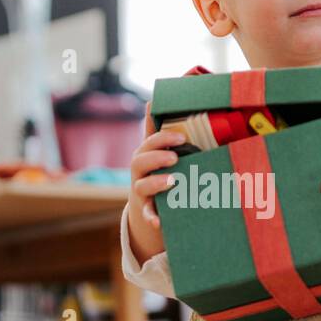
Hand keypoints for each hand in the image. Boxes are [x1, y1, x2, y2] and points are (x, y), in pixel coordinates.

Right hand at [126, 100, 183, 261]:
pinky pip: (146, 214)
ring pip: (141, 186)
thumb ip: (159, 130)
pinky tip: (159, 221)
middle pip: (139, 162)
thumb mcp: (159, 152)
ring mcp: (141, 192)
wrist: (148, 206)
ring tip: (172, 181)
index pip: (149, 143)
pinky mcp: (145, 211)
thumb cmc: (157, 172)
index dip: (162, 139)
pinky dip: (151, 218)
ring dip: (155, 183)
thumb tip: (154, 99)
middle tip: (175, 157)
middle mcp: (139, 172)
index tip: (181, 137)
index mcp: (145, 155)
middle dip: (156, 157)